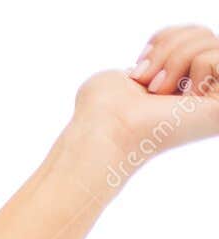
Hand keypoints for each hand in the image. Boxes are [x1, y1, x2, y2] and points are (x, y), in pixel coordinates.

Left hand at [71, 25, 218, 173]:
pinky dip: (197, 67)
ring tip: (158, 92)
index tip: (141, 70)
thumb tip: (185, 58)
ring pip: (212, 42)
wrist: (104, 132)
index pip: (193, 35)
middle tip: (149, 83)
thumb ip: (165, 55)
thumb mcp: (134, 69)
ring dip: (176, 60)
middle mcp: (204, 93)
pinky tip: (183, 99)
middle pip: (204, 34)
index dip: (166, 40)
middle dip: (169, 48)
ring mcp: (216, 100)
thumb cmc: (105, 108)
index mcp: (183, 86)